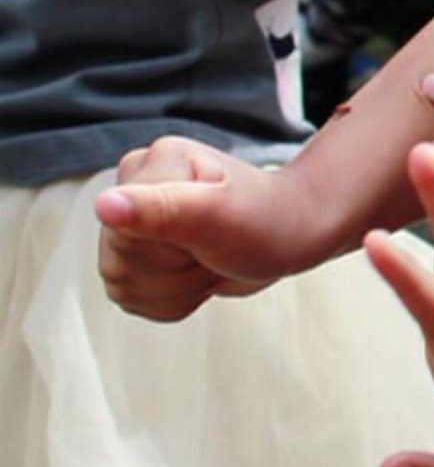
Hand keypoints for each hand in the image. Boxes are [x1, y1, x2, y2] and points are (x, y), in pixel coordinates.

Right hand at [96, 138, 305, 321]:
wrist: (294, 236)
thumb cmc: (267, 219)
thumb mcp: (219, 215)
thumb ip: (161, 209)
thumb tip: (106, 206)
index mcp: (147, 167)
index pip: (121, 239)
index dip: (166, 254)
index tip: (205, 237)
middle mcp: (134, 190)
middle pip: (118, 267)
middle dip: (175, 274)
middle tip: (214, 250)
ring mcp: (135, 223)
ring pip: (123, 286)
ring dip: (177, 289)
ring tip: (211, 259)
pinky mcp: (140, 252)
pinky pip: (134, 298)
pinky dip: (174, 300)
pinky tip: (201, 274)